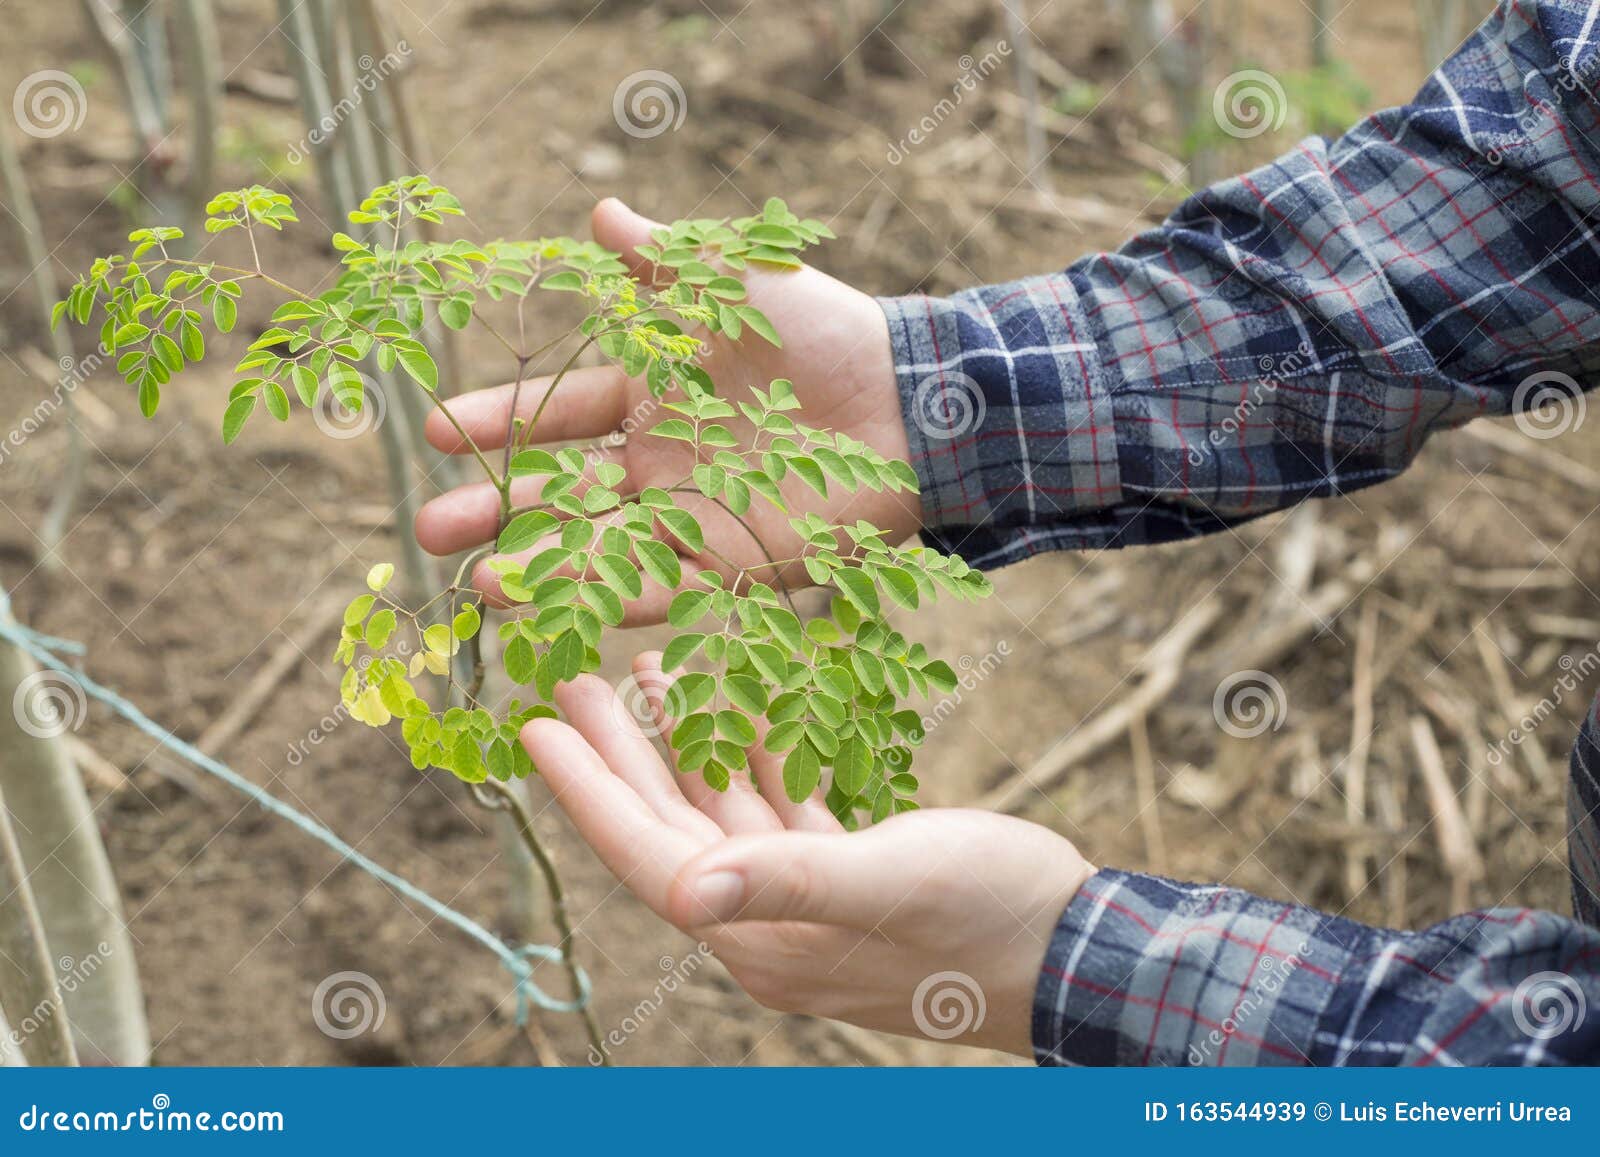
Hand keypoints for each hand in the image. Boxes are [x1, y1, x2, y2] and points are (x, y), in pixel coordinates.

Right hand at [414, 198, 920, 621]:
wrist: (909, 403)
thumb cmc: (826, 333)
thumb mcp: (736, 284)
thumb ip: (665, 263)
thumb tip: (598, 213)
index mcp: (651, 395)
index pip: (556, 411)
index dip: (495, 419)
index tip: (433, 429)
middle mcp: (658, 462)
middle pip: (558, 492)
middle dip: (490, 509)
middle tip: (425, 529)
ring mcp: (690, 519)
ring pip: (596, 548)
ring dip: (535, 566)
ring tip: (474, 583)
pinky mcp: (731, 567)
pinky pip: (659, 589)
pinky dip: (605, 599)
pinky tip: (549, 608)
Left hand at [520, 654, 1094, 1057]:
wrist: (1077, 950)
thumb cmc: (988, 918)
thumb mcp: (888, 885)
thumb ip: (788, 882)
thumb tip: (686, 892)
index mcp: (759, 933)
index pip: (646, 854)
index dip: (587, 790)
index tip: (533, 725)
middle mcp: (768, 922)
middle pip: (670, 826)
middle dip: (620, 754)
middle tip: (572, 680)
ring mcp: (808, 903)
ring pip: (722, 812)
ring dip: (683, 746)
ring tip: (646, 672)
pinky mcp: (850, 878)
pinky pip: (780, 811)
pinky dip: (755, 756)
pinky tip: (740, 706)